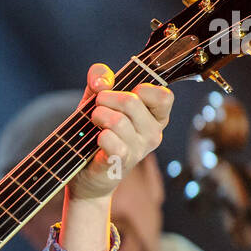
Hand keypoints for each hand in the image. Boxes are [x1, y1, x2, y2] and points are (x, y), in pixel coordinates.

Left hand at [67, 64, 172, 201]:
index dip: (140, 88)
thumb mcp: (99, 98)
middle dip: (105, 98)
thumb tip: (103, 81)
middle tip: (97, 107)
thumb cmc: (97, 130)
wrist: (86, 171)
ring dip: (98, 116)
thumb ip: (101, 78)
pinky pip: (110, 140)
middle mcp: (153, 134)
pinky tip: (96, 140)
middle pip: (131, 102)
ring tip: (94, 123)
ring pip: (117, 121)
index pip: (164, 96)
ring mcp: (139, 150)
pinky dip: (98, 135)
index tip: (124, 92)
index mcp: (156, 117)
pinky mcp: (121, 162)